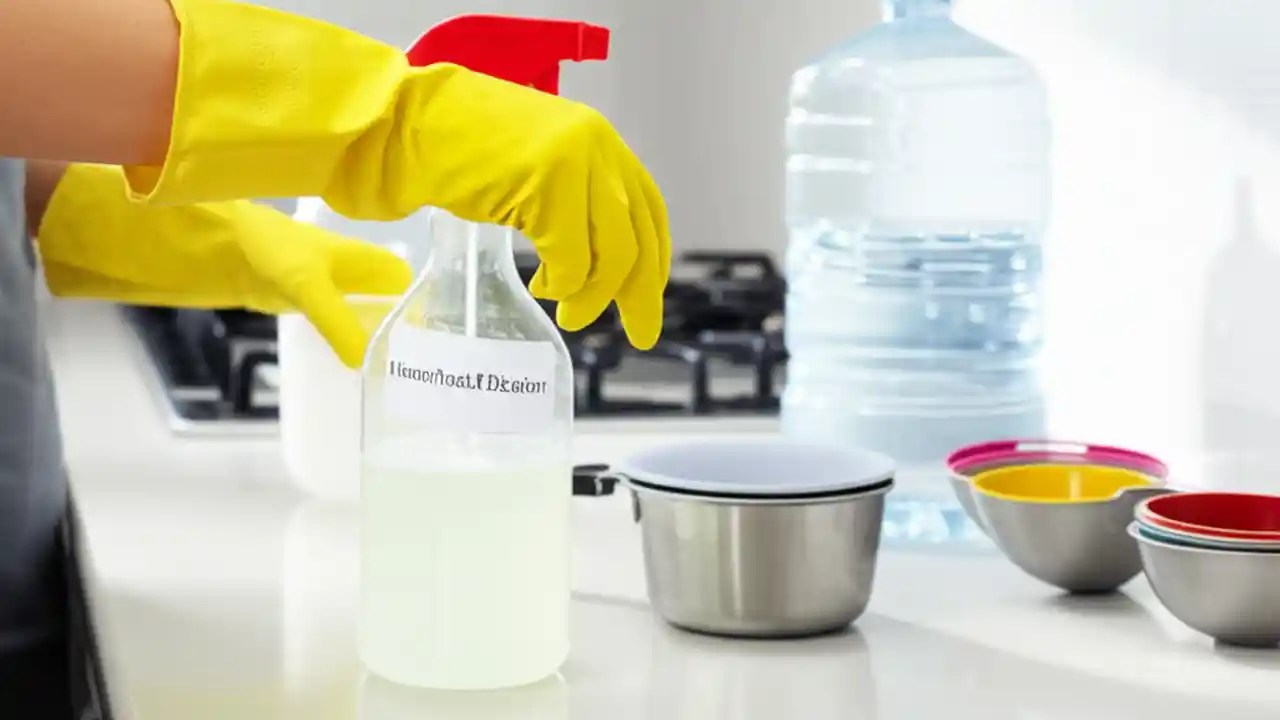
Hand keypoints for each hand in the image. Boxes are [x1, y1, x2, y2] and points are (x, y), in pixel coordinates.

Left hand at [37, 163, 410, 367]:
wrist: (223, 245)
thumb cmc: (272, 250)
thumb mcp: (308, 285)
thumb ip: (337, 321)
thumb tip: (364, 362)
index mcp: (368, 261)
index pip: (410, 287)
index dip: (423, 310)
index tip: (435, 344)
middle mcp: (358, 275)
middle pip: (394, 305)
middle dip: (406, 333)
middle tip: (419, 371)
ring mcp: (336, 290)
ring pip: (370, 317)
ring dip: (379, 341)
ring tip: (394, 376)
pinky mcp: (315, 305)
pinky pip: (345, 326)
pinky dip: (353, 343)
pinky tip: (358, 366)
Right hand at [326, 66, 671, 348]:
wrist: (405, 125)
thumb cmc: (453, 151)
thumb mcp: (533, 165)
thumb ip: (572, 196)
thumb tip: (602, 261)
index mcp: (598, 139)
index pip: (647, 209)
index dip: (653, 260)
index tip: (647, 300)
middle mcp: (596, 145)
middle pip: (639, 236)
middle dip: (638, 293)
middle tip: (638, 334)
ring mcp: (575, 162)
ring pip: (613, 253)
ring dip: (593, 296)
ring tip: (570, 314)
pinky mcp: (547, 184)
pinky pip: (572, 258)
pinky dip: (562, 284)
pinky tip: (542, 286)